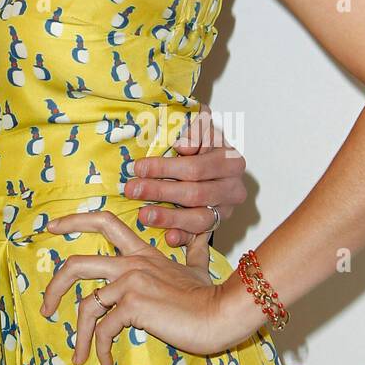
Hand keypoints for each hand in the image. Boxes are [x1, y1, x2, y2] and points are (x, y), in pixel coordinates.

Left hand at [40, 209, 230, 364]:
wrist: (223, 313)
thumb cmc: (211, 294)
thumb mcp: (198, 264)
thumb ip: (193, 247)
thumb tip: (201, 231)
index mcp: (141, 252)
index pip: (103, 222)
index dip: (73, 221)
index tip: (51, 228)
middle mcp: (131, 263)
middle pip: (76, 265)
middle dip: (54, 287)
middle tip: (47, 307)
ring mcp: (130, 283)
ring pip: (85, 305)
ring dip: (78, 334)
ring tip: (79, 354)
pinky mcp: (134, 305)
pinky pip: (104, 328)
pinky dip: (101, 348)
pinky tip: (106, 362)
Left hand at [124, 104, 246, 246]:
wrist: (210, 162)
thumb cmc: (202, 143)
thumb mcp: (201, 127)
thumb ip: (196, 130)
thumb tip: (183, 146)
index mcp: (231, 161)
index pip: (196, 167)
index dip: (166, 168)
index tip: (138, 168)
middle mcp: (233, 188)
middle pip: (195, 193)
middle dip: (160, 191)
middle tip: (132, 189)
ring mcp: (226, 210)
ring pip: (199, 218)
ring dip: (169, 217)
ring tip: (143, 214)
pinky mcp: (217, 225)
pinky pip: (200, 236)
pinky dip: (183, 237)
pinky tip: (168, 237)